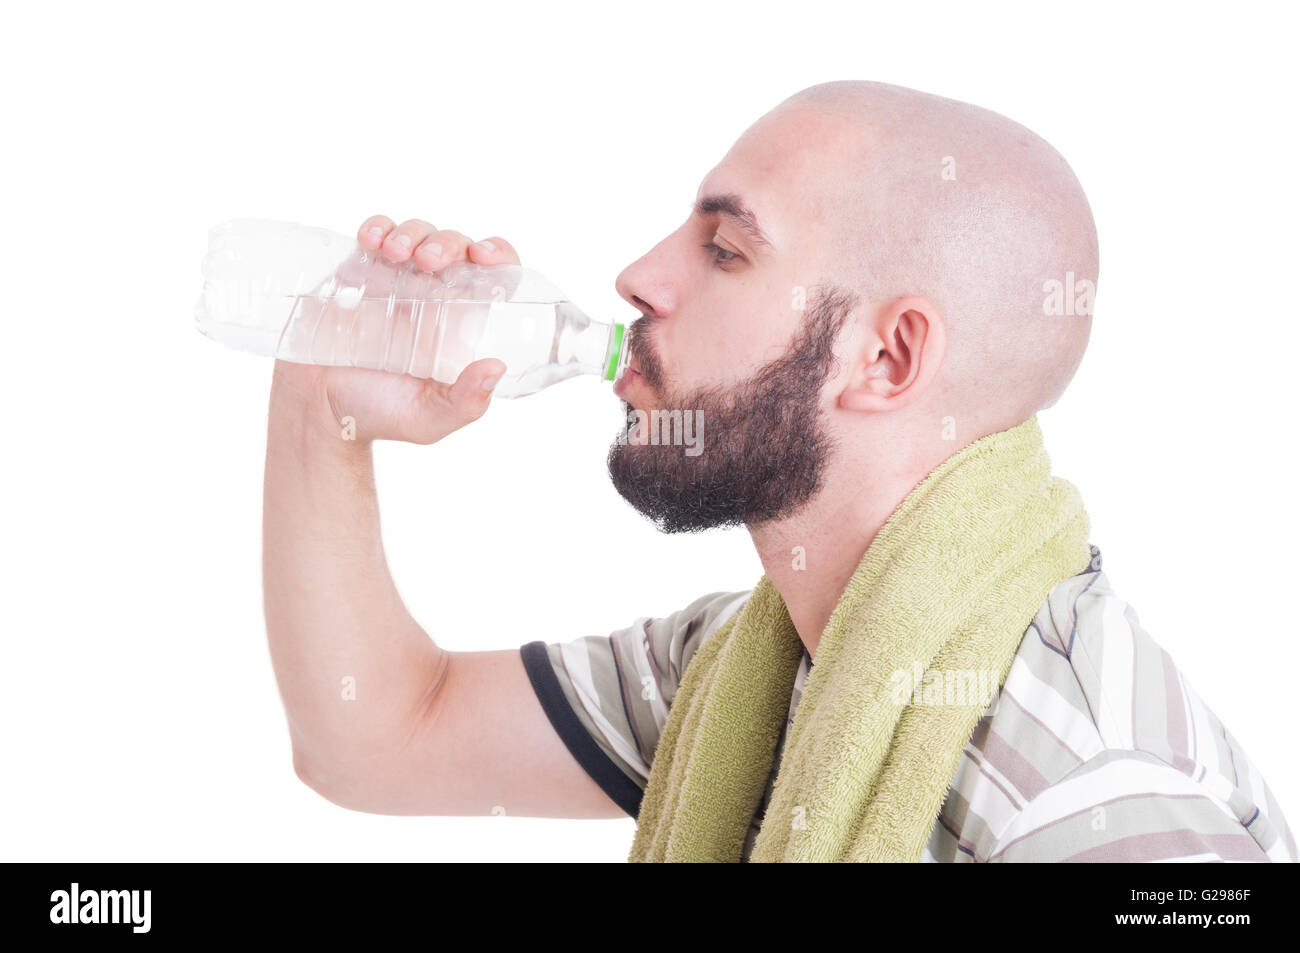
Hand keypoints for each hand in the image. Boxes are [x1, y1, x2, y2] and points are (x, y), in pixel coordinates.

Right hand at [270, 215, 522, 444]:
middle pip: (454, 247)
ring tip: (397, 252)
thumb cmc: (381, 415)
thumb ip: (465, 402)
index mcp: (460, 322)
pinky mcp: (356, 272)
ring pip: (415, 235)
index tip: (485, 256)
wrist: (319, 412)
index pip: (491, 276)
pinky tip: (371, 240)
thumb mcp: (429, 419)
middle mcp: (432, 294)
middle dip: (447, 242)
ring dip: (412, 233)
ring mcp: (394, 279)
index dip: (497, 255)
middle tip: (429, 260)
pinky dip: (376, 228)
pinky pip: (372, 236)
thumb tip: (496, 367)